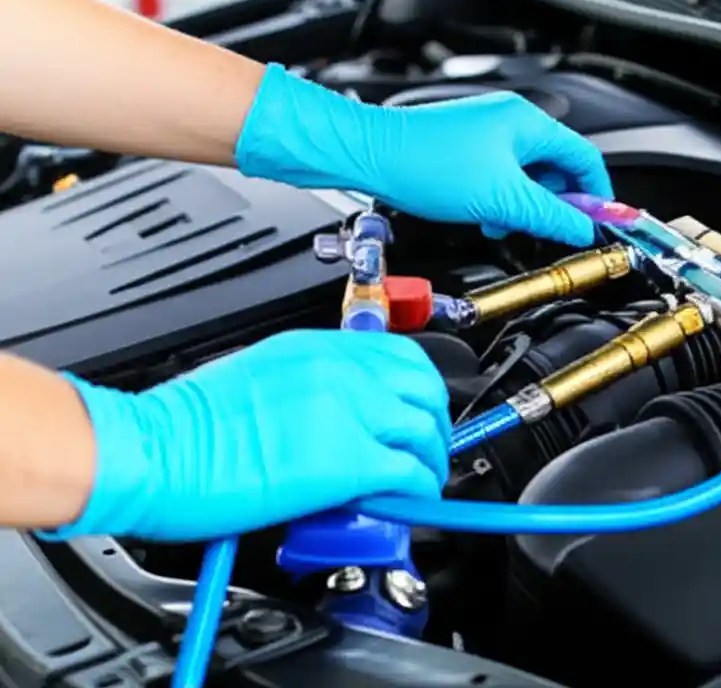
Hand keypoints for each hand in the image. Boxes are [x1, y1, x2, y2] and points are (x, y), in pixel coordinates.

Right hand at [41, 330, 449, 541]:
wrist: (152, 451)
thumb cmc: (181, 425)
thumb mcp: (258, 379)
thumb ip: (310, 391)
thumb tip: (336, 419)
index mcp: (316, 348)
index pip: (402, 356)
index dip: (421, 389)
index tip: (420, 412)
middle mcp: (341, 371)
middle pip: (426, 389)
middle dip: (435, 423)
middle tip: (427, 450)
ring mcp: (348, 412)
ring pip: (426, 432)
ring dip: (431, 462)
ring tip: (420, 484)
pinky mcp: (348, 461)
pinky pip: (410, 474)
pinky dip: (419, 492)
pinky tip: (407, 504)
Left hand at [234, 63, 610, 246]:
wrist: (370, 155)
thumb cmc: (426, 164)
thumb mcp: (501, 200)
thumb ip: (549, 217)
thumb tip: (581, 229)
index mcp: (529, 123)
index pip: (585, 159)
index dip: (597, 196)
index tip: (600, 223)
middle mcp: (512, 120)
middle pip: (557, 168)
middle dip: (555, 204)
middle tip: (550, 230)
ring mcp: (489, 131)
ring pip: (527, 175)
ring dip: (525, 205)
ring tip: (507, 225)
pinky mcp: (468, 146)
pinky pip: (502, 175)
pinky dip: (502, 199)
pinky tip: (487, 217)